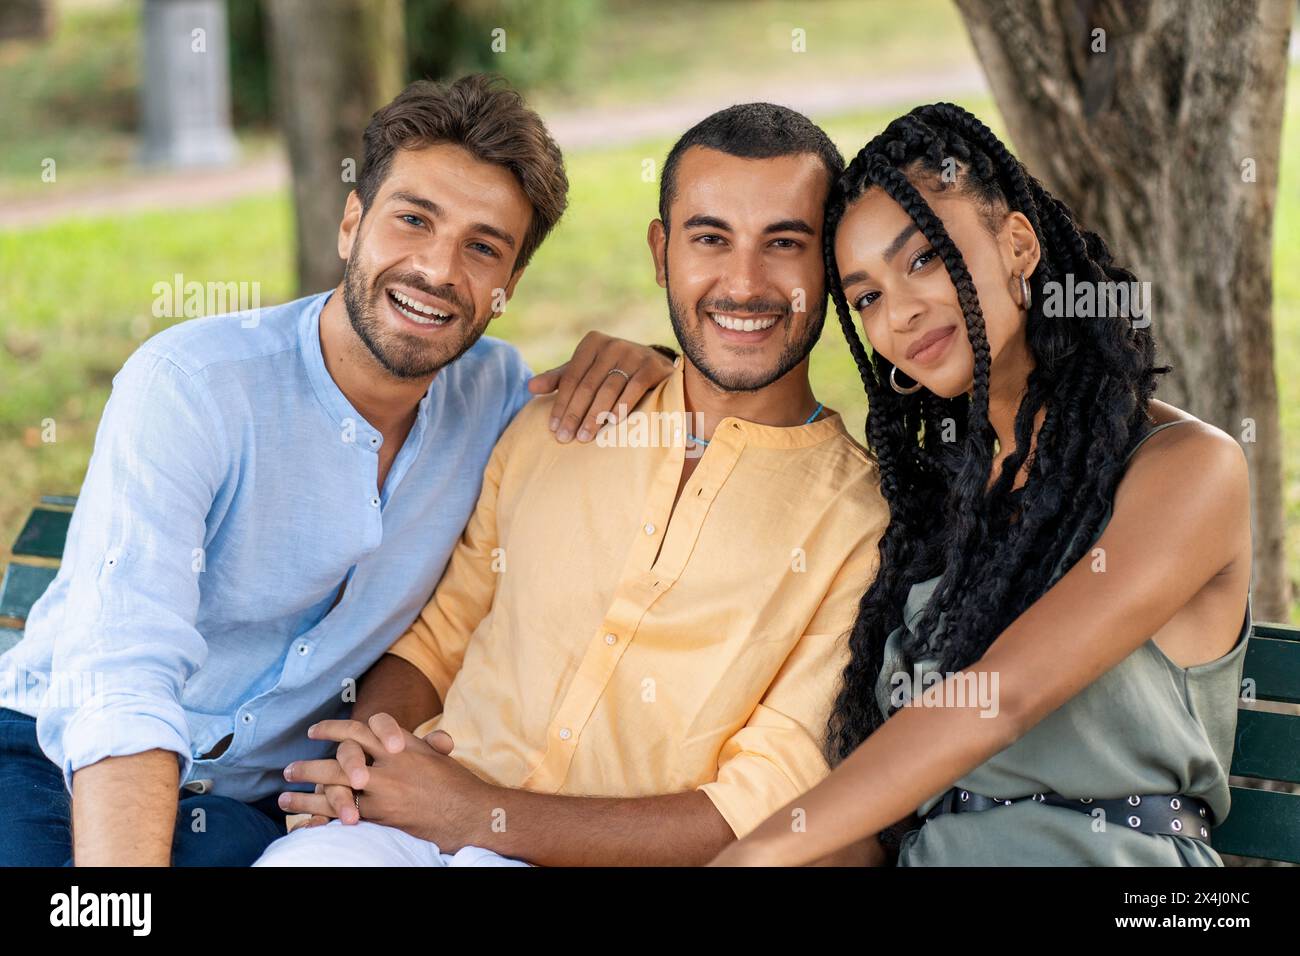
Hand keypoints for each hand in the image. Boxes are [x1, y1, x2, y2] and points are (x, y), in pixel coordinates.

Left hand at [280, 715, 482, 848]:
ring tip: (284, 798)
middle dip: (311, 765)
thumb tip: (435, 738)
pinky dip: (321, 818)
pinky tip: (305, 823)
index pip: (361, 729)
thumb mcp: (441, 758)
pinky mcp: (381, 815)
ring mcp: (384, 790)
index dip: (334, 729)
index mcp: (402, 744)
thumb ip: (428, 746)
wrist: (472, 814)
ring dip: (306, 794)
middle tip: (289, 769)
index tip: (314, 731)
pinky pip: (343, 815)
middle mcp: (390, 763)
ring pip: (335, 788)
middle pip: (340, 758)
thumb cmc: (459, 786)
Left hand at [527, 331, 673, 442]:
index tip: (553, 428)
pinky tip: (612, 423)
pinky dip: (622, 406)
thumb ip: (559, 378)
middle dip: (574, 414)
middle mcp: (612, 345)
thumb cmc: (613, 371)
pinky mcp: (651, 367)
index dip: (560, 404)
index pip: (570, 377)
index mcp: (592, 343)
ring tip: (585, 437)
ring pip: (608, 389)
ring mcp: (634, 354)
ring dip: (595, 415)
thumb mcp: (586, 371)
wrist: (656, 366)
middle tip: (565, 438)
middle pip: (587, 385)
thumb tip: (530, 387)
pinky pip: (633, 389)